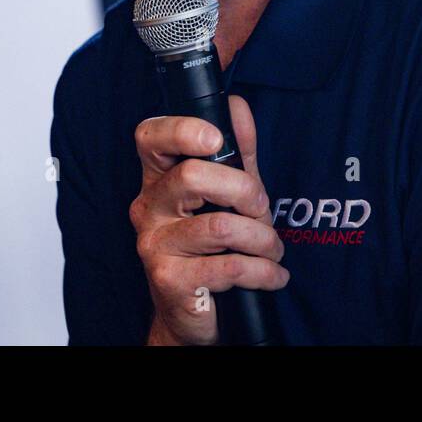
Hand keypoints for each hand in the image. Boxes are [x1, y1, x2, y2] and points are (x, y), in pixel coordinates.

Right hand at [130, 94, 287, 344]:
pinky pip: (228, 268)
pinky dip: (263, 271)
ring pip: (219, 227)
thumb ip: (237, 152)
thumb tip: (237, 107)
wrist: (191, 313)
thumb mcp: (229, 194)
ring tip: (273, 250)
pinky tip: (272, 275)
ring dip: (262, 239)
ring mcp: (153, 245)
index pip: (150, 137)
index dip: (182, 130)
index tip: (215, 139)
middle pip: (192, 176)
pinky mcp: (168, 280)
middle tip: (262, 212)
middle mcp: (148, 208)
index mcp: (159, 179)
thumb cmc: (211, 249)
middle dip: (245, 192)